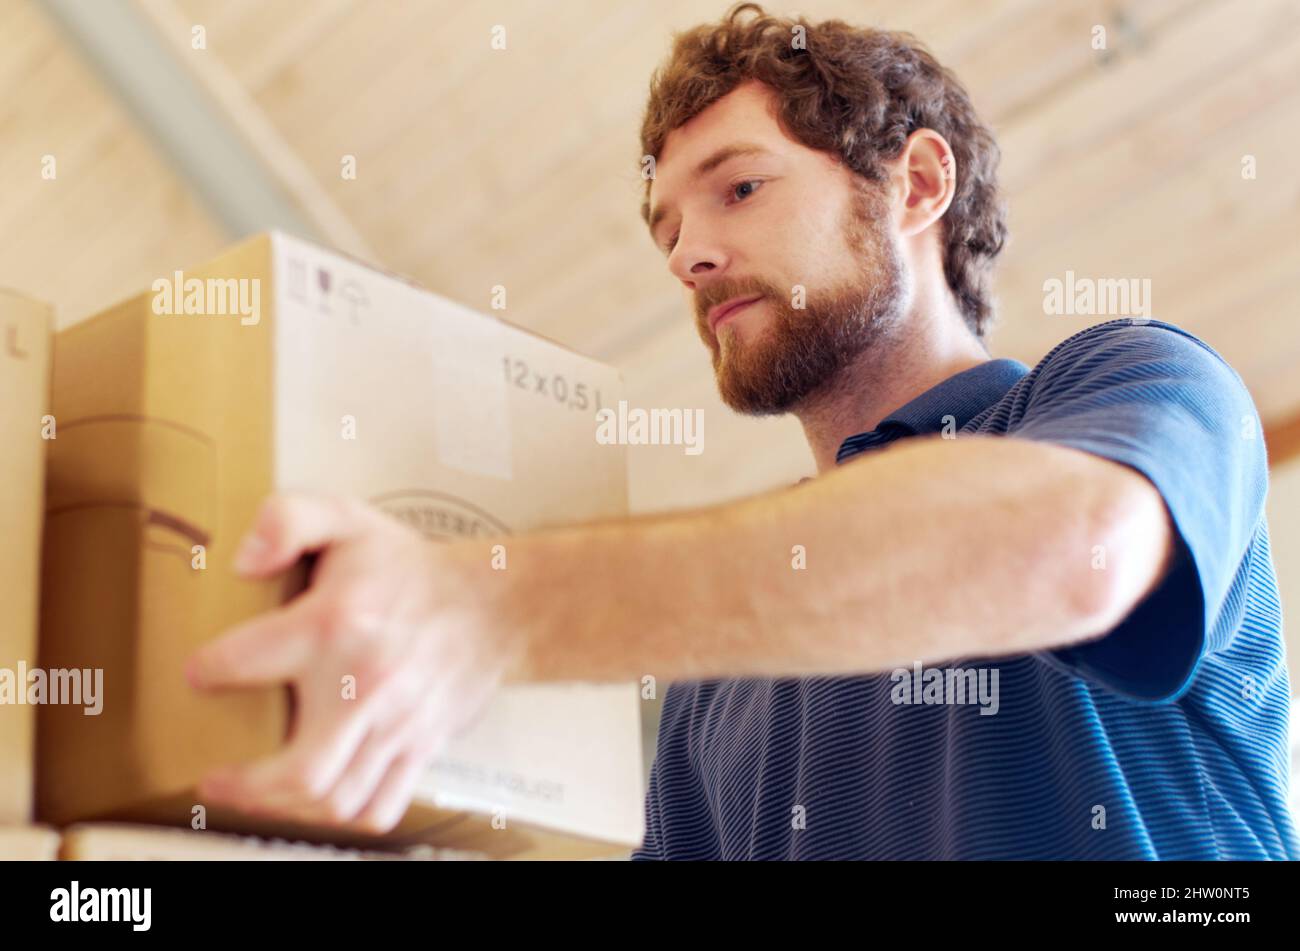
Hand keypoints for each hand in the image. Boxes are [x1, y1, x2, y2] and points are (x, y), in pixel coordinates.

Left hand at [184, 492, 521, 832]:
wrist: (492, 602)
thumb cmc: (412, 569)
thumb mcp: (346, 520)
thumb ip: (286, 520)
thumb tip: (243, 561)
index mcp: (333, 625)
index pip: (242, 660)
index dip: (207, 669)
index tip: (199, 674)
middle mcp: (364, 683)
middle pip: (298, 769)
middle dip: (244, 786)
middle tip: (217, 779)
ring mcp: (395, 722)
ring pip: (334, 796)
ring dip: (286, 806)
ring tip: (260, 794)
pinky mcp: (419, 746)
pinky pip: (378, 805)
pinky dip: (343, 814)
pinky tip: (321, 800)